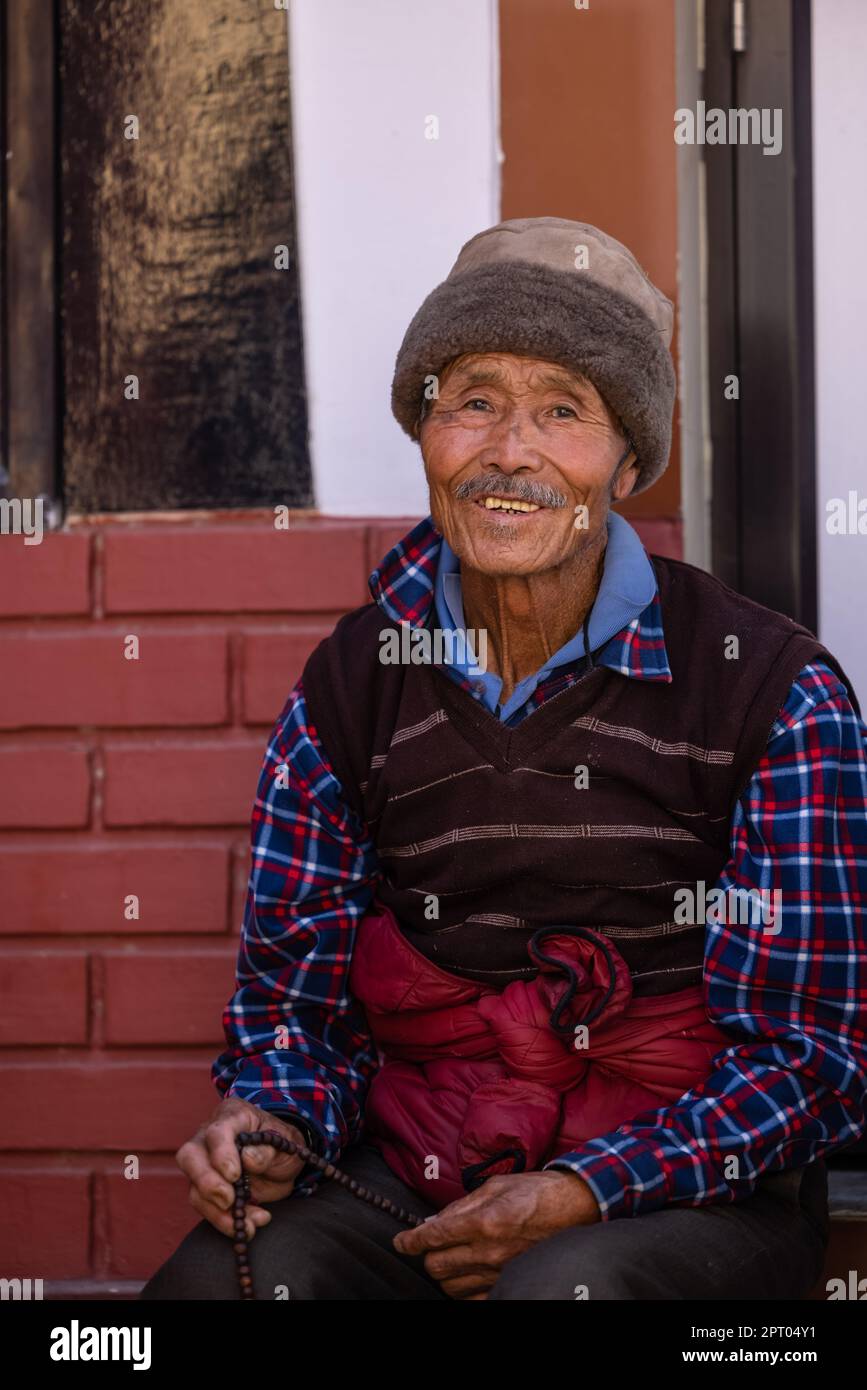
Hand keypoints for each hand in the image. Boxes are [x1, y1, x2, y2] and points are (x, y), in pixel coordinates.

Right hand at [175, 1097, 308, 1240]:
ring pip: (194, 1189)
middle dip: (206, 1182)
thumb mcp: (286, 1141)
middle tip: (228, 1201)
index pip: (217, 1131)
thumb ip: (268, 1150)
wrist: (281, 1162)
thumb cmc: (281, 1142)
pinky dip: (225, 1221)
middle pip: (190, 1156)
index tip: (234, 1175)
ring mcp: (203, 1164)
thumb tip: (248, 1159)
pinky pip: (206, 1208)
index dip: (221, 1154)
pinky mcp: (205, 1189)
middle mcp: (209, 1137)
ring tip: (252, 1224)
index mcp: (232, 1116)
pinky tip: (250, 1226)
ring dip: (220, 1213)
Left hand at [392, 1170, 600, 1298]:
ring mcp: (500, 1271)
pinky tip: (465, 1275)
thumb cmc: (534, 1192)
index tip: (401, 1241)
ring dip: (444, 1271)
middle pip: (436, 1265)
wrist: (572, 1208)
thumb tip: (432, 1221)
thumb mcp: (494, 1186)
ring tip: (450, 1256)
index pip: (433, 1237)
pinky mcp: (510, 1282)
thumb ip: (460, 1206)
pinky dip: (462, 1289)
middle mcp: (489, 1251)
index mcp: (483, 1221)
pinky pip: (474, 1299)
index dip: (410, 1240)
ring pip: (451, 1286)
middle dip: (426, 1254)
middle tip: (430, 1243)